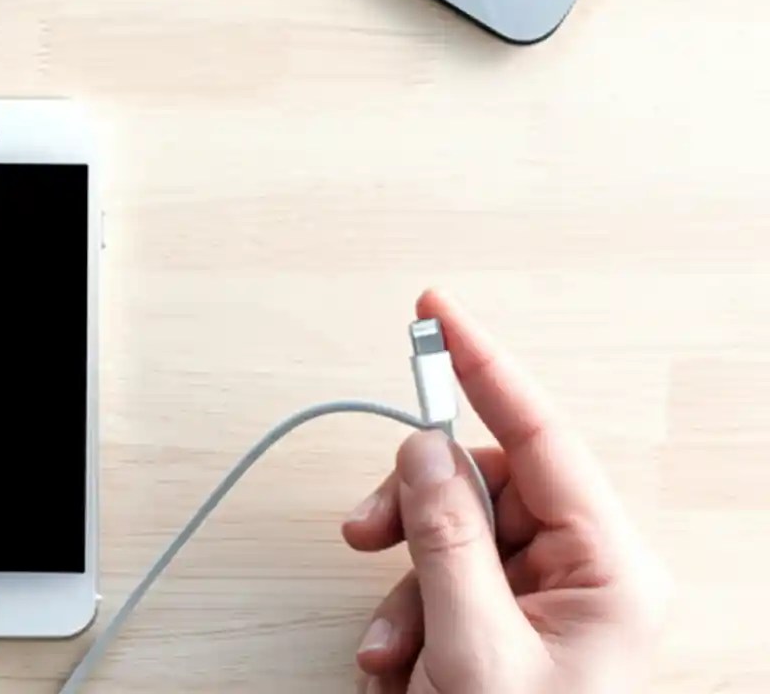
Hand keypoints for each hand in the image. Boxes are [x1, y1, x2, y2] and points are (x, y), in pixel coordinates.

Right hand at [342, 290, 671, 693]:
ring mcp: (544, 596)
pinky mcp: (506, 619)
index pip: (541, 437)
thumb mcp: (472, 651)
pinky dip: (405, 614)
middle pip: (481, 485)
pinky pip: (442, 578)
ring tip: (387, 653)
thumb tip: (423, 447)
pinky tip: (398, 667)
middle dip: (414, 513)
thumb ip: (445, 538)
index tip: (437, 313)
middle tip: (362, 537)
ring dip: (402, 585)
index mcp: (608, 568)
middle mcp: (583, 569)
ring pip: (450, 533)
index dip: (483, 367)